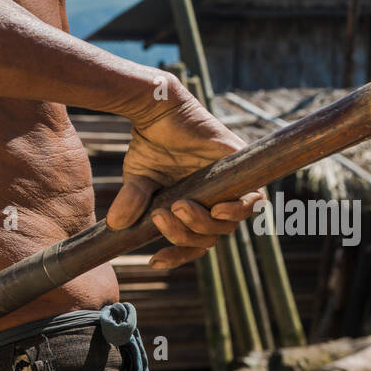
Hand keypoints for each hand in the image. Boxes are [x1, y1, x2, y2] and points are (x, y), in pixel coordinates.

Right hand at [105, 80, 264, 271]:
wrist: (158, 110)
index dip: (178, 255)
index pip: (193, 243)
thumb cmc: (150, 143)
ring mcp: (229, 186)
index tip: (155, 260)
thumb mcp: (138, 181)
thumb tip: (116, 226)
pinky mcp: (242, 168)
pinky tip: (217, 208)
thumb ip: (133, 203)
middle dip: (185, 234)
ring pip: (229, 225)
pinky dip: (238, 210)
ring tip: (179, 207)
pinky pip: (254, 200)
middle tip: (162, 215)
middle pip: (211, 237)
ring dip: (204, 223)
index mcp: (191, 209)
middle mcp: (212, 200)